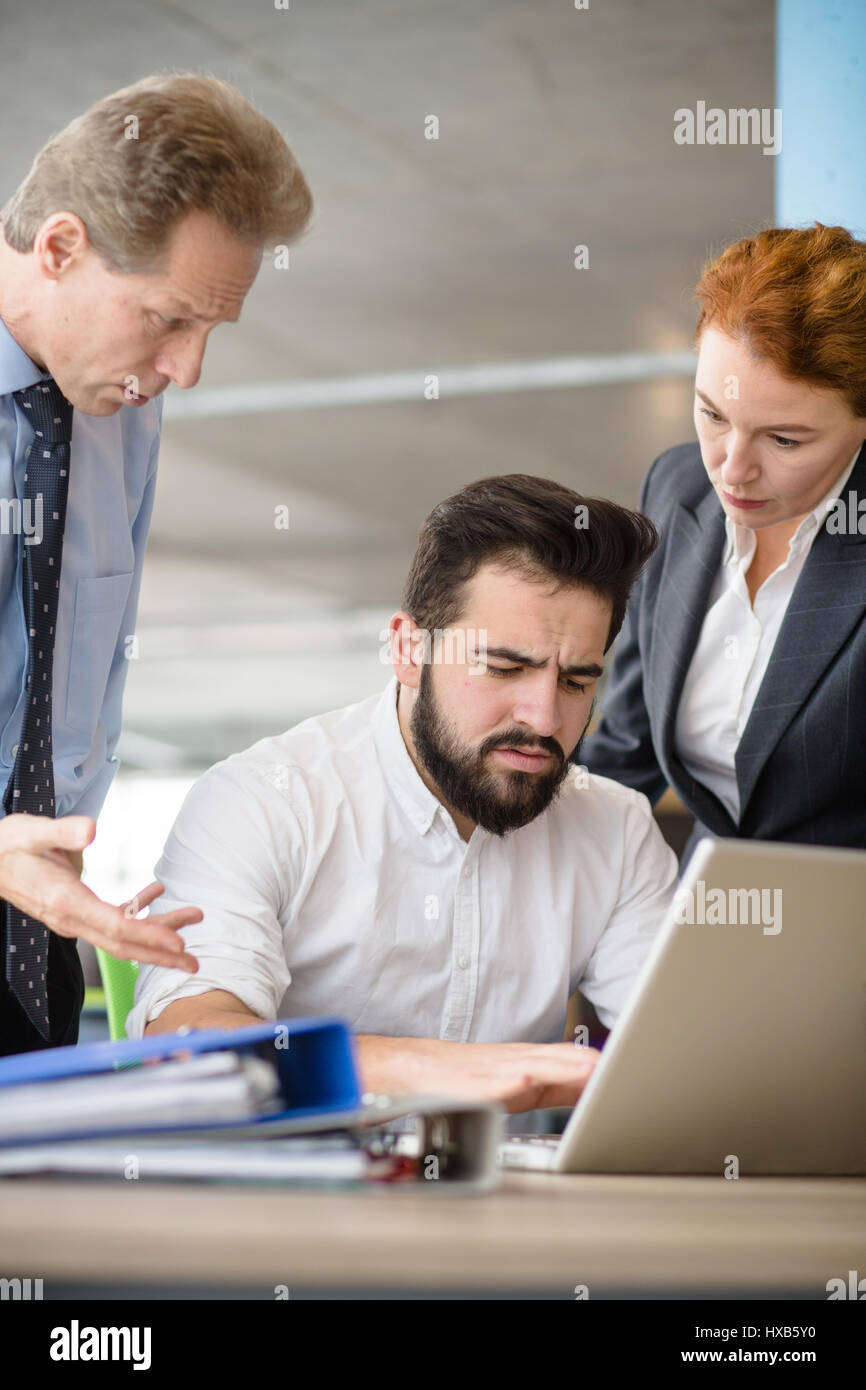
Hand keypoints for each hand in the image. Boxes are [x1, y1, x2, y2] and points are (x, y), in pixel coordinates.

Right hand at [0, 813, 200, 971]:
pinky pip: (113, 919)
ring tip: (190, 921)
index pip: (115, 926)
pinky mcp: (76, 911)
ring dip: (157, 932)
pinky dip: (138, 910)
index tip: (178, 942)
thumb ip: (62, 831)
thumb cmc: (9, 844)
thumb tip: (92, 829)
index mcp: (65, 902)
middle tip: (194, 958)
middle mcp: (72, 918)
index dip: (149, 936)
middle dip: (161, 952)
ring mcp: (74, 919)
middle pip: (124, 942)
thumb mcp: (31, 831)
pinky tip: (157, 891)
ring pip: (122, 934)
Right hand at [355, 1036, 601, 1112]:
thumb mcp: (492, 1079)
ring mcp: (477, 1071)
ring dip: (553, 1068)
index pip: (557, 1064)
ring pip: (522, 1067)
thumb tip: (573, 1091)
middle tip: (611, 1068)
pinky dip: (502, 1083)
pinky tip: (521, 1082)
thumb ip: (532, 1085)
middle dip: (579, 1066)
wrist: (388, 1066)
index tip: (617, 1072)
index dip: (587, 1068)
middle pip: (546, 1062)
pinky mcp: (454, 1083)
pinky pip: (481, 1085)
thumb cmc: (438, 1076)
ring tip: (583, 1071)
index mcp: (511, 1065)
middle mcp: (499, 1064)